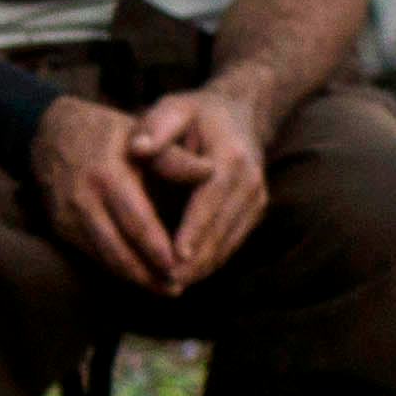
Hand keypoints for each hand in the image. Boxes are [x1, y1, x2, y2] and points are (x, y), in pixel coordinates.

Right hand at [25, 91, 185, 291]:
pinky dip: (116, 268)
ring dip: (133, 277)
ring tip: (162, 289)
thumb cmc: (108, 134)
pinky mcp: (60, 227)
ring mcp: (67, 216)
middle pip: (118, 248)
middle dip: (147, 274)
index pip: (137, 222)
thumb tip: (209, 172)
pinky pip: (92, 254)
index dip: (158, 249)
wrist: (52, 134)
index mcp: (108, 174)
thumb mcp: (141, 135)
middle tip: (176, 289)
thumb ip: (174, 158)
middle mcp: (84, 199)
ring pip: (103, 257)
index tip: (182, 268)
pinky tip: (138, 275)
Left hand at [123, 81, 274, 285]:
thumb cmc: (194, 113)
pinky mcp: (254, 210)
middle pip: (222, 228)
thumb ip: (156, 127)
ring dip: (205, 266)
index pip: (210, 200)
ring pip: (230, 240)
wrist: (238, 112)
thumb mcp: (173, 109)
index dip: (194, 230)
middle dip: (196, 260)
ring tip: (173, 287)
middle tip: (166, 283)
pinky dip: (213, 259)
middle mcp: (250, 180)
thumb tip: (139, 148)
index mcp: (230, 157)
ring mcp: (256, 197)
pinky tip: (189, 276)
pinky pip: (234, 240)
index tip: (175, 257)